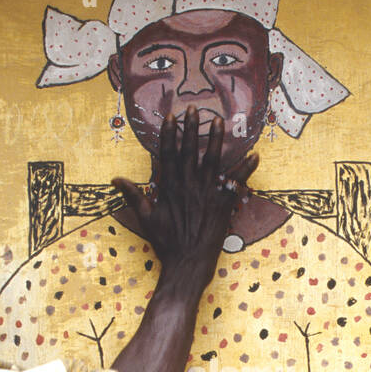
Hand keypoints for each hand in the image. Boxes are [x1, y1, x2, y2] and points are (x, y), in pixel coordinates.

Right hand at [112, 106, 258, 293]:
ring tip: (219, 120)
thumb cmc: (166, 242)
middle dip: (191, 128)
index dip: (169, 133)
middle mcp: (188, 185)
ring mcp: (207, 193)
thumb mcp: (146, 218)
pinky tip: (255, 155)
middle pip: (189, 150)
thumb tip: (115, 179)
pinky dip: (246, 169)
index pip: (167, 153)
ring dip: (216, 139)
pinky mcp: (223, 203)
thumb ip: (133, 195)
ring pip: (212, 160)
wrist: (188, 263)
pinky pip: (236, 183)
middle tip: (194, 108)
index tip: (171, 116)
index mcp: (169, 186)